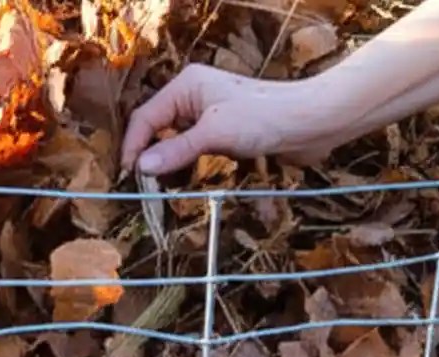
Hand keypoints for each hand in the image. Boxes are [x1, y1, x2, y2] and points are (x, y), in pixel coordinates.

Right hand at [120, 64, 346, 175]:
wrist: (311, 123)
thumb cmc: (265, 117)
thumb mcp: (215, 133)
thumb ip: (177, 150)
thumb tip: (142, 167)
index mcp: (186, 85)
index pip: (146, 117)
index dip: (133, 146)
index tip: (128, 176)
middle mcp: (194, 97)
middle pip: (158, 129)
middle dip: (150, 156)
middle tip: (144, 187)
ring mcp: (210, 115)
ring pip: (177, 142)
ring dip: (171, 164)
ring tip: (162, 189)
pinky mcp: (225, 133)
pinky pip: (197, 151)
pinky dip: (189, 166)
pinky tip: (187, 183)